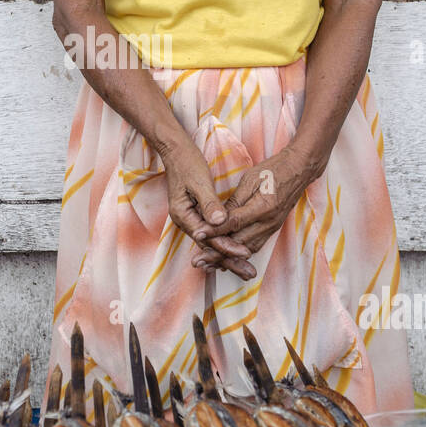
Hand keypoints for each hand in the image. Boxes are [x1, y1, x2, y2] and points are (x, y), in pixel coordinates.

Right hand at [161, 139, 256, 278]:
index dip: (228, 245)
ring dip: (229, 255)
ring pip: (213, 243)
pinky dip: (225, 243)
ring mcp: (191, 220)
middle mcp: (186, 222)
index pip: (209, 237)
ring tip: (247, 269)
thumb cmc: (188, 164)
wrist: (176, 153)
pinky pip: (213, 235)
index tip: (245, 253)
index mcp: (183, 215)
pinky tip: (237, 252)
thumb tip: (220, 222)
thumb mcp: (199, 182)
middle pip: (210, 246)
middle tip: (249, 273)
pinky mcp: (198, 216)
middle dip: (230, 260)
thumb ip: (209, 203)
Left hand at [190, 146, 313, 275]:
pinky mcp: (272, 230)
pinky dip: (238, 254)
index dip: (214, 230)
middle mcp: (269, 222)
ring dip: (225, 258)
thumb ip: (234, 201)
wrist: (299, 170)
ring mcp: (272, 228)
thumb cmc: (273, 170)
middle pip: (238, 243)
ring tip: (207, 264)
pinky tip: (225, 259)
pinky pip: (253, 247)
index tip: (197, 235)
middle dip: (216, 253)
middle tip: (197, 260)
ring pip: (245, 250)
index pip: (233, 223)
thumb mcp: (250, 179)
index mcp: (263, 207)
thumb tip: (217, 217)